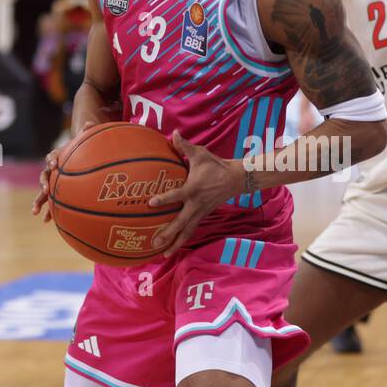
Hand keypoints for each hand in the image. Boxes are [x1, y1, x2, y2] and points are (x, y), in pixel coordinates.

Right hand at [32, 121, 97, 222]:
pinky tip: (46, 221)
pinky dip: (48, 211)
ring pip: (43, 193)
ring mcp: (51, 183)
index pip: (51, 158)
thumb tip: (91, 122)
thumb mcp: (82, 143)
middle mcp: (51, 171)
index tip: (54, 164)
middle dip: (43, 183)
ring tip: (35, 212)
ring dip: (39, 201)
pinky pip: (50, 203)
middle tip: (43, 189)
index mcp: (56, 158)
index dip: (52, 160)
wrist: (72, 160)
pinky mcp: (54, 194)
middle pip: (44, 176)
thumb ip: (86, 134)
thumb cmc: (78, 152)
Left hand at [148, 131, 247, 258]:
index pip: (176, 195)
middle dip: (168, 233)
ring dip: (175, 243)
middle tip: (154, 242)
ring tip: (163, 254)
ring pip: (187, 231)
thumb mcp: (201, 153)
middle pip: (181, 222)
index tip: (150, 203)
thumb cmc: (216, 165)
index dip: (164, 199)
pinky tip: (173, 247)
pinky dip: (182, 239)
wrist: (236, 179)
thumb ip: (185, 146)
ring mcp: (200, 212)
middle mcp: (196, 204)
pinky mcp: (203, 215)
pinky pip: (191, 230)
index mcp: (193, 189)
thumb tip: (174, 133)